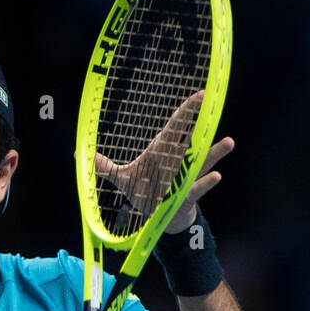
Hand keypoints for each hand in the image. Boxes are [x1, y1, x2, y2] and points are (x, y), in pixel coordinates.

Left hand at [90, 90, 233, 233]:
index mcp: (164, 150)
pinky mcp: (187, 194)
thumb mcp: (123, 178)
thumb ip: (105, 166)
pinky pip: (198, 187)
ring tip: (229, 142)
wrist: (159, 216)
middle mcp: (178, 159)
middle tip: (212, 102)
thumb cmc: (145, 193)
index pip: (178, 125)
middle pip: (192, 136)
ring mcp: (186, 176)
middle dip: (202, 120)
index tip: (201, 94)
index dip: (188, 110)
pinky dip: (206, 182)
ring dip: (215, 152)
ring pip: (202, 160)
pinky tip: (216, 176)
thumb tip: (80, 155)